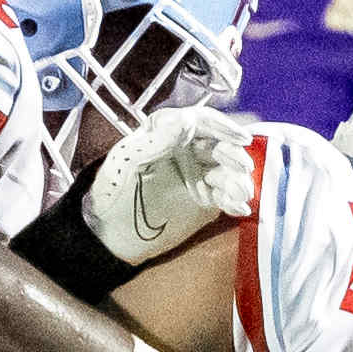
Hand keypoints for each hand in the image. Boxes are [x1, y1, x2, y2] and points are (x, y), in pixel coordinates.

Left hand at [84, 107, 259, 266]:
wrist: (109, 232)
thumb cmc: (112, 189)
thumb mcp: (129, 160)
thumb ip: (158, 140)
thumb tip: (185, 119)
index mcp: (169, 131)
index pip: (203, 121)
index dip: (224, 126)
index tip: (240, 137)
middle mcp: (188, 147)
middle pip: (221, 145)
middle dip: (235, 156)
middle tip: (243, 169)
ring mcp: (198, 173)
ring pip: (227, 171)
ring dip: (238, 179)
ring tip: (241, 193)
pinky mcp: (205, 198)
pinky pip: (225, 195)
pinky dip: (234, 200)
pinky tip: (239, 208)